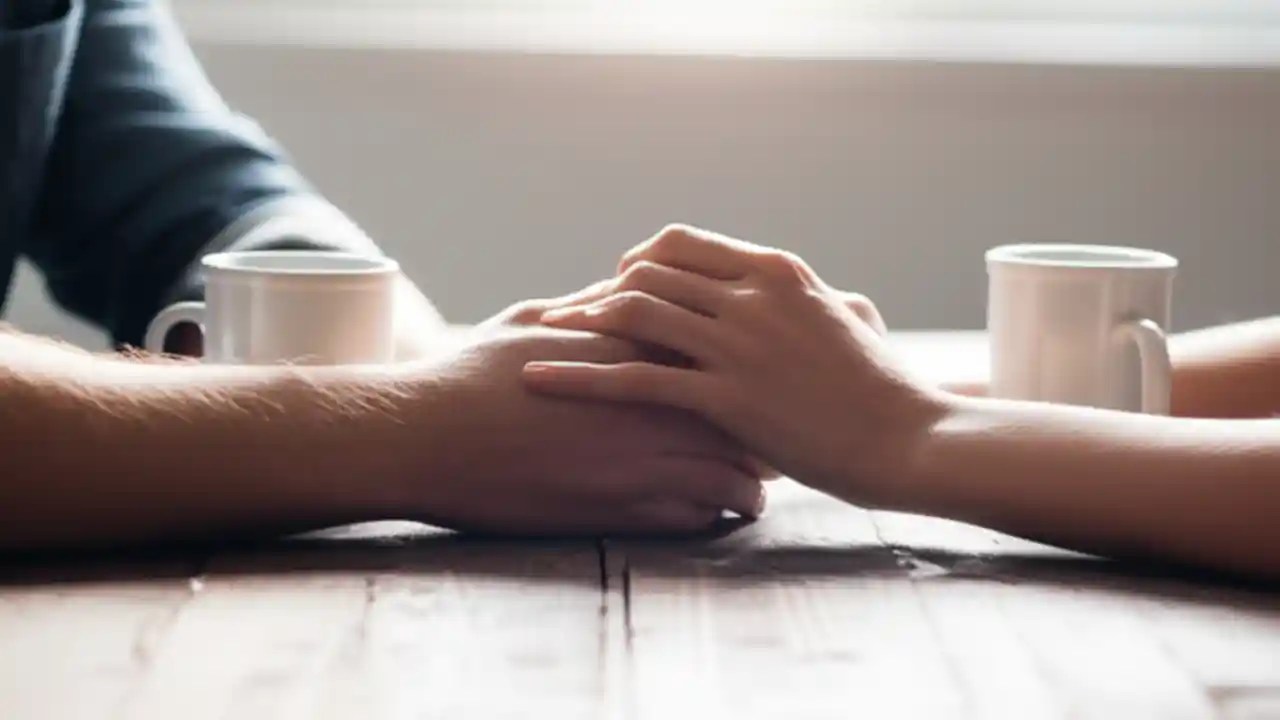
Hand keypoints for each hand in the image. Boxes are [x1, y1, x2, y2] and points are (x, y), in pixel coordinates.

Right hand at [401, 318, 764, 534]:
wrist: (427, 438)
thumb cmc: (470, 373)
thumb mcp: (529, 322)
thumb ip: (585, 310)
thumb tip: (615, 294)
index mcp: (629, 348)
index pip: (714, 350)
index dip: (742, 366)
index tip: (754, 375)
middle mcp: (646, 401)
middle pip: (738, 414)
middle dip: (761, 428)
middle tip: (774, 436)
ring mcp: (637, 459)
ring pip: (729, 473)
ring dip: (750, 481)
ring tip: (759, 485)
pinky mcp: (618, 509)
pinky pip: (694, 515)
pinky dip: (714, 512)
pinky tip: (717, 511)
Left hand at [521, 225, 944, 506]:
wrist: (911, 438)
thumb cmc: (886, 389)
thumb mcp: (854, 323)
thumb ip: (826, 301)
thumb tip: (833, 301)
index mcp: (777, 272)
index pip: (682, 243)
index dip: (638, 261)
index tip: (615, 283)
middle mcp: (752, 296)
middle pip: (648, 273)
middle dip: (598, 291)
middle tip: (567, 313)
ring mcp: (738, 344)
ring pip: (634, 313)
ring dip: (579, 323)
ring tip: (540, 336)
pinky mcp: (728, 396)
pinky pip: (635, 379)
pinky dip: (579, 377)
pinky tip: (539, 381)